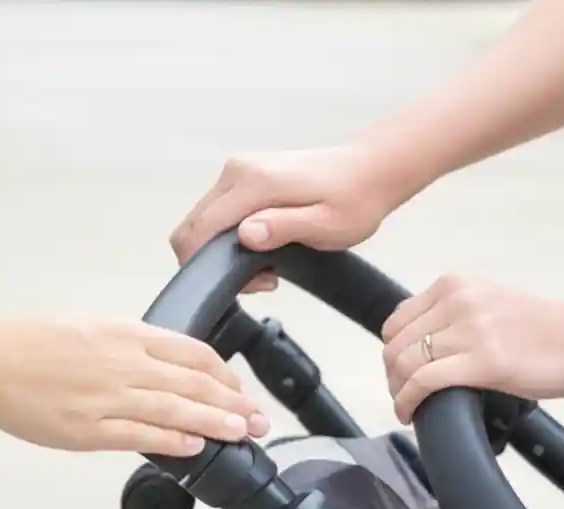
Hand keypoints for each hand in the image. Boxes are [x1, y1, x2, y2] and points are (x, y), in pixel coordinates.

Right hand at [0, 318, 268, 455]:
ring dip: (215, 423)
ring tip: (241, 434)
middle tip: (259, 419)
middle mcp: (123, 363)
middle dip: (234, 403)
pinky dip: (173, 440)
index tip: (240, 388)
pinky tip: (195, 446)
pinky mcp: (89, 430)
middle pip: (195, 383)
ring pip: (176, 410)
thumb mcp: (91, 326)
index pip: (193, 352)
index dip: (225, 374)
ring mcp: (107, 398)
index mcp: (125, 333)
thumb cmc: (30, 344)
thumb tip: (170, 363)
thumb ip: (132, 343)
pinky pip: (140, 436)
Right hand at [169, 142, 419, 291]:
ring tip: (271, 266)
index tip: (252, 283)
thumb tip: (245, 235)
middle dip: (216, 262)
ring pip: (204, 222)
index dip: (209, 266)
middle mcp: (238, 171)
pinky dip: (232, 238)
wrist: (370, 170)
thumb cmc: (355, 200)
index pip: (199, 229)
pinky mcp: (244, 176)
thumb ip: (283, 228)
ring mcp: (238, 171)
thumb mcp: (326, 225)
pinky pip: (220, 213)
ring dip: (226, 252)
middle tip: (263, 280)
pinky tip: (267, 248)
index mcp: (254, 183)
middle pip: (194, 226)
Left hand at [381, 276, 563, 422]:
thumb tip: (425, 344)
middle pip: (395, 343)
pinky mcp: (480, 362)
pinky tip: (410, 415)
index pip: (399, 319)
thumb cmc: (547, 330)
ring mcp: (468, 330)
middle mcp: (456, 301)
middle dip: (392, 375)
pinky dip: (407, 402)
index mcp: (455, 284)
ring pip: (404, 363)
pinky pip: (422, 382)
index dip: (393, 350)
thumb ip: (456, 314)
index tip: (400, 371)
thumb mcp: (491, 303)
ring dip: (397, 391)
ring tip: (407, 407)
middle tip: (402, 395)